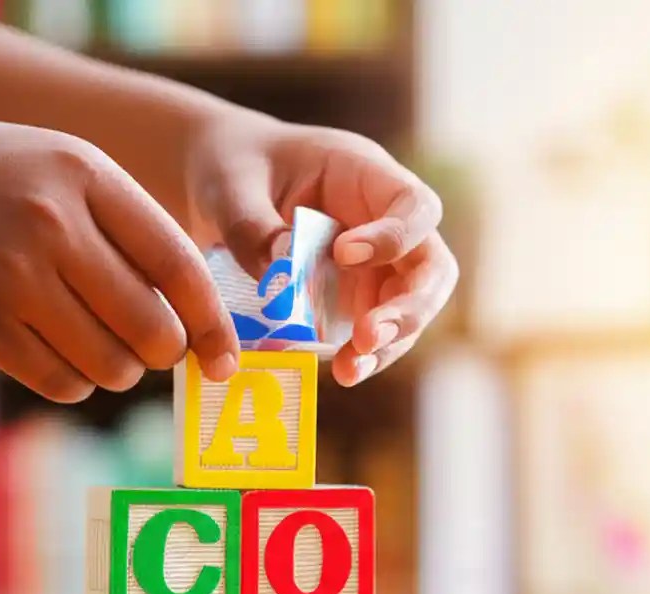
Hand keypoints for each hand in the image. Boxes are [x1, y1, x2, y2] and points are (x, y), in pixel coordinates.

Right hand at [0, 103, 238, 401]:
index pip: (180, 266)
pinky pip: (58, 380)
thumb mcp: (57, 165)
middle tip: (152, 346)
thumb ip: (124, 228)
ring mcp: (7, 275)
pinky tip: (54, 352)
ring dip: (117, 370)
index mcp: (85, 175)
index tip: (228, 358)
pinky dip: (73, 381)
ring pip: (110, 365)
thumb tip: (191, 313)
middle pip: (153, 327)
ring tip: (95, 342)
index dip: (214, 322)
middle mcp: (51, 223)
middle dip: (164, 352)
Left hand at [185, 111, 457, 385]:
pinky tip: (339, 370)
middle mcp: (386, 221)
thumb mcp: (229, 184)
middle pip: (431, 267)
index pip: (414, 205)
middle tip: (367, 337)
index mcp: (366, 174)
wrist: (218, 184)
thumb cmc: (231, 166)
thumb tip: (283, 269)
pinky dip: (362, 355)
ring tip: (348, 369)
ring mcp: (377, 264)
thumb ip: (252, 225)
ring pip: (411, 307)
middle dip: (409, 307)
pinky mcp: (357, 298)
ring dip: (389, 343)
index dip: (396, 236)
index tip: (343, 255)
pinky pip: (376, 331)